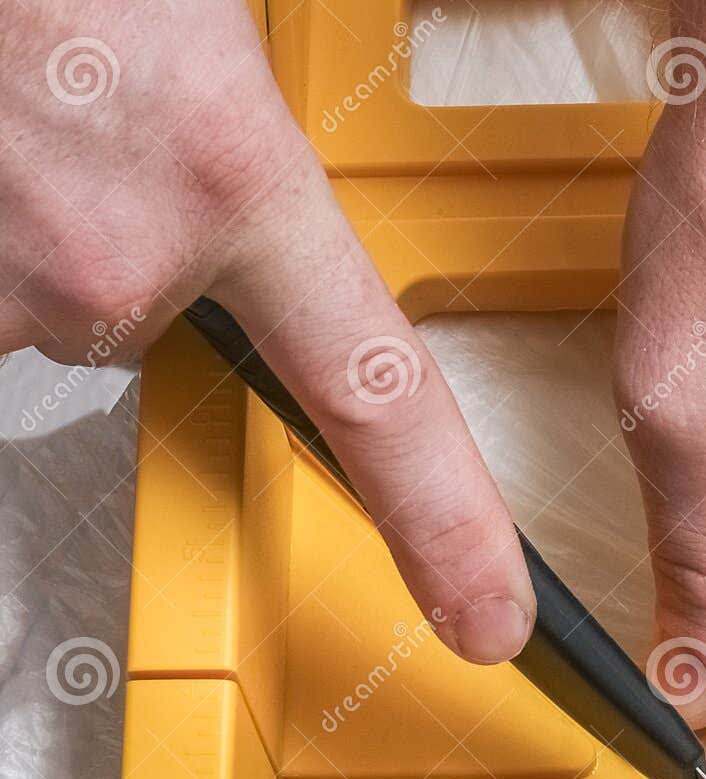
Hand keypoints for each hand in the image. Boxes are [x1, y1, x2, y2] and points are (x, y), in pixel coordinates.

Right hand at [0, 1, 533, 663]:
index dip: (443, 522)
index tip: (485, 617)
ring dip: (38, 210)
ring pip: (49, 293)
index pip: (376, 396)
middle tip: (85, 108)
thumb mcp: (204, 8)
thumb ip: (245, 98)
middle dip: (129, 227)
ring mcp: (10, 287)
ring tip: (21, 98)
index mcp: (226, 171)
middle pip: (154, 308)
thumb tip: (261, 128)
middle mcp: (117, 260)